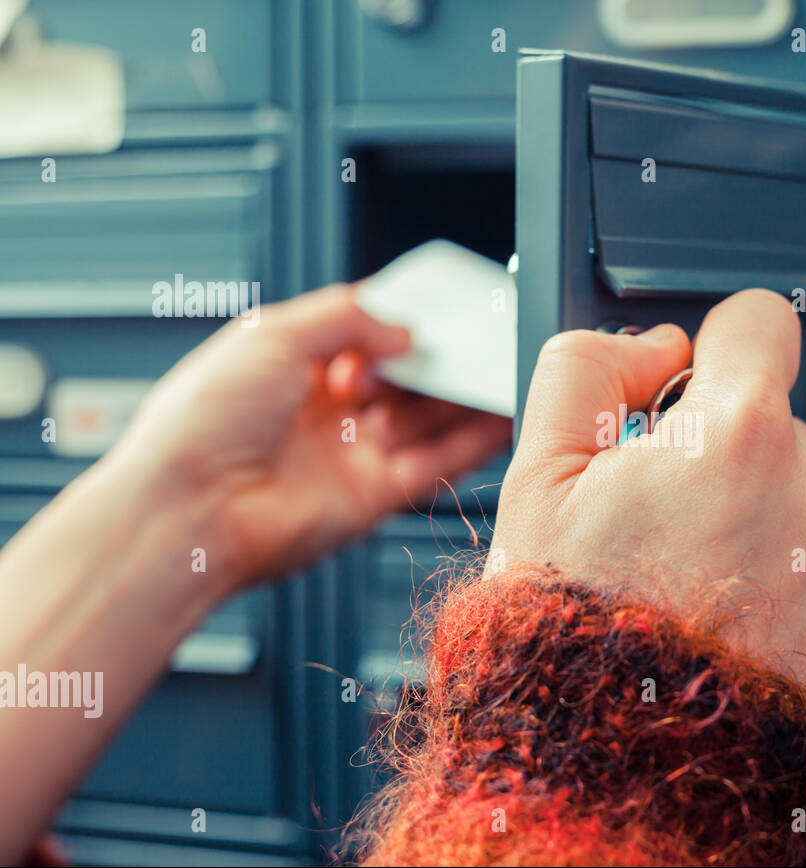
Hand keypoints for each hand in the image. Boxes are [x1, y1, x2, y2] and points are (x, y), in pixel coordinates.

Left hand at [109, 284, 512, 591]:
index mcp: (292, 365)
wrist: (189, 509)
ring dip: (463, 395)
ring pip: (425, 418)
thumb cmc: (203, 423)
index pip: (364, 333)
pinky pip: (436, 463)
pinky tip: (501, 415)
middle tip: (478, 336)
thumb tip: (405, 327)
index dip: (403, 319)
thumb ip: (348, 317)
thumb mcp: (274, 334)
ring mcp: (349, 454)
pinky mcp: (373, 497)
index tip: (446, 305)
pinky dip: (472, 442)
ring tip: (500, 368)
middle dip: (439, 357)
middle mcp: (323, 411)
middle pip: (402, 377)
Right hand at [491, 288, 805, 716]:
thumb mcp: (535, 480)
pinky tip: (749, 641)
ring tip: (704, 598)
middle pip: (785, 434)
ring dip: (774, 541)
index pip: (762, 323)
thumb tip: (654, 346)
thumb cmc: (571, 635)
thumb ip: (587, 372)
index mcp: (735, 435)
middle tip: (671, 532)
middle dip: (734, 466)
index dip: (721, 349)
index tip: (699, 389)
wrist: (617, 769)